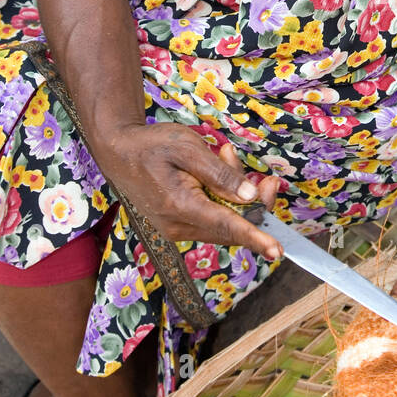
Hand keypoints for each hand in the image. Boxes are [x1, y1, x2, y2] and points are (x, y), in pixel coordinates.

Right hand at [97, 124, 283, 262]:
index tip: (277, 250)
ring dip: (236, 198)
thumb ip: (220, 174)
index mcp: (181, 205)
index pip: (227, 225)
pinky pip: (212, 220)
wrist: (118, 152)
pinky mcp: (178, 226)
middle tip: (268, 180)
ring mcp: (176, 230)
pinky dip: (223, 201)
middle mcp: (178, 226)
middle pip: (231, 227)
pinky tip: (216, 173)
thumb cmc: (151, 145)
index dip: (255, 237)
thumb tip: (249, 197)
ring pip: (223, 224)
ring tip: (226, 157)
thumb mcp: (187, 147)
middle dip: (255, 206)